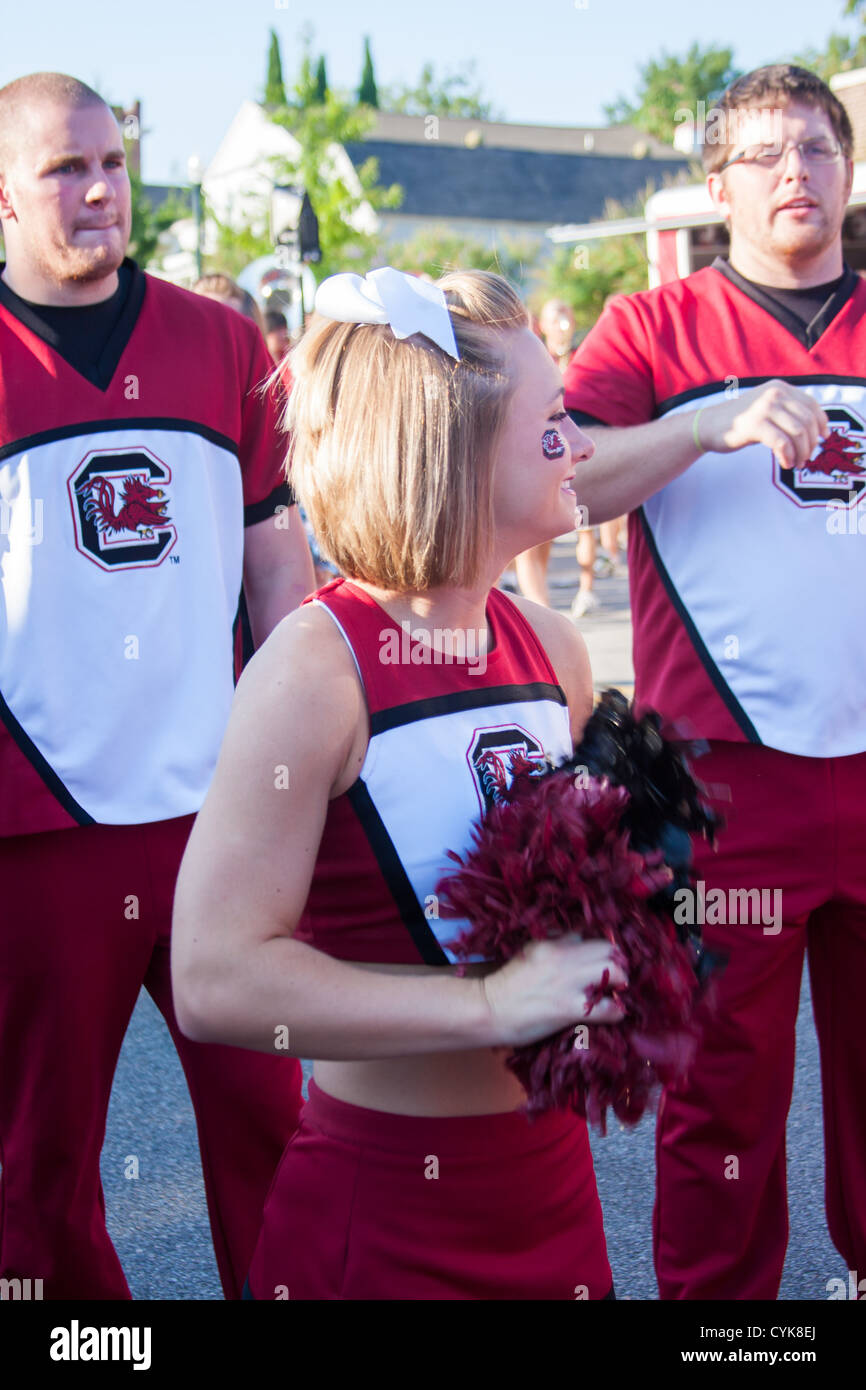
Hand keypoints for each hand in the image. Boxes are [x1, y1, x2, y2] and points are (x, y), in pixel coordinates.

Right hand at [480, 935, 627, 1047]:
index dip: (598, 948)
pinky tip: (613, 1015)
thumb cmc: (505, 986)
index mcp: (551, 941)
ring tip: (614, 992)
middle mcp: (563, 955)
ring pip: (613, 971)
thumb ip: (551, 945)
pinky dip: (616, 1012)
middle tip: (613, 977)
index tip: (601, 959)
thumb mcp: (529, 953)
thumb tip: (573, 942)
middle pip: (607, 948)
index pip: (587, 934)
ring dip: (620, 982)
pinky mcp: (568, 1007)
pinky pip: (608, 1007)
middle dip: (615, 962)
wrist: (488, 1009)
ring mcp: (567, 981)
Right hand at [699, 379, 827, 469]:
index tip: (823, 439)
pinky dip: (788, 456)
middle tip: (806, 458)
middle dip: (811, 443)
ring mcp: (764, 408)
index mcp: (780, 388)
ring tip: (796, 463)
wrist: (708, 426)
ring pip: (798, 433)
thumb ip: (787, 413)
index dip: (822, 423)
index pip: (811, 405)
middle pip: (807, 421)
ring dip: (801, 452)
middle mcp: (774, 394)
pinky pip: (782, 443)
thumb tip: (815, 430)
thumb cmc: (739, 422)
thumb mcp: (767, 409)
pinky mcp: (755, 425)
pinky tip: (785, 463)